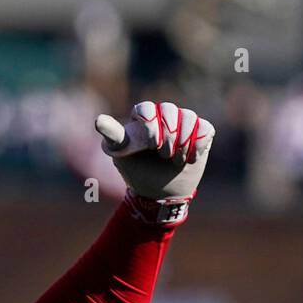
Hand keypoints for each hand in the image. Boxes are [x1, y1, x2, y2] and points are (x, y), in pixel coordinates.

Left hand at [95, 101, 214, 224]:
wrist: (161, 193)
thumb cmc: (139, 172)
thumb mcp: (121, 156)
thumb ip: (112, 137)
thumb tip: (98, 120)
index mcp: (143, 119)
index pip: (146, 108)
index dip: (150, 124)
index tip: (150, 144)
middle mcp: (164, 116)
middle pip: (170, 110)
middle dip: (167, 135)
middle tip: (163, 155)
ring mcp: (184, 123)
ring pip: (189, 117)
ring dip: (183, 142)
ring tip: (175, 160)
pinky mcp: (201, 132)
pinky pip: (204, 128)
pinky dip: (197, 145)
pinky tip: (189, 159)